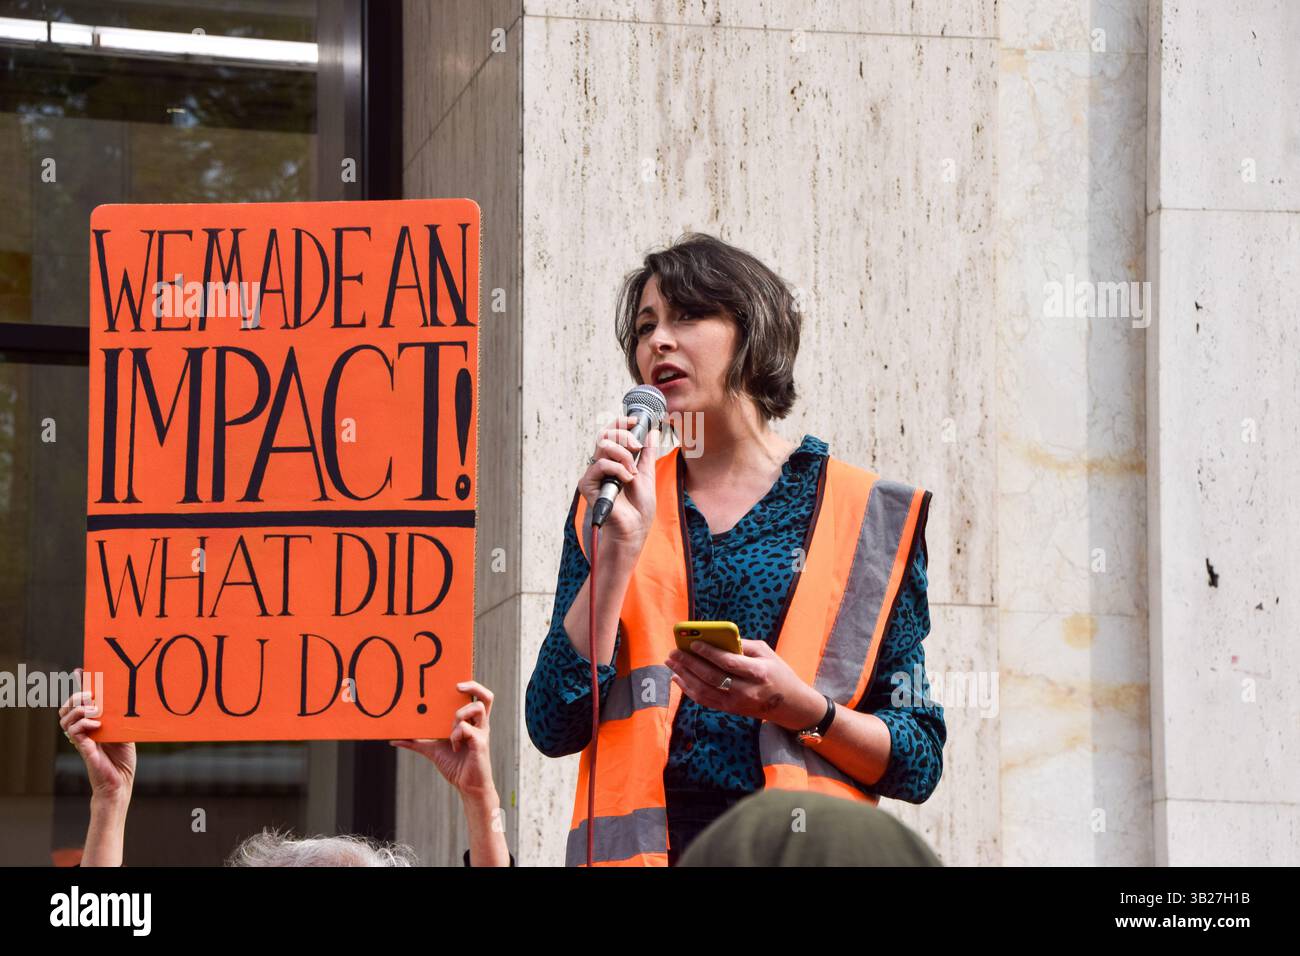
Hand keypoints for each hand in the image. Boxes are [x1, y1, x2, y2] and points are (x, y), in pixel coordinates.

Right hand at [59, 668, 135, 802]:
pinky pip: (75, 732)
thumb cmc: (123, 759)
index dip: (77, 686)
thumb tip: (125, 699)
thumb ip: (120, 718)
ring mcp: (82, 740)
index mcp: (92, 724)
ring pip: (66, 719)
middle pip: (66, 709)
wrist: (121, 782)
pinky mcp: (84, 749)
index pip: (80, 703)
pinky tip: (96, 724)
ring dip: (79, 710)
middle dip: (74, 698)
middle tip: (89, 695)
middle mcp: (83, 730)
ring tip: (96, 710)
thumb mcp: (125, 732)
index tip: (79, 671)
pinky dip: (83, 724)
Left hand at [390, 681, 495, 799]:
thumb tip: (394, 740)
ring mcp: (481, 732)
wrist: (467, 786)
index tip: (454, 681)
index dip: (471, 685)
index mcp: (471, 722)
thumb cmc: (455, 766)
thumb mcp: (431, 750)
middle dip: (473, 686)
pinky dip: (455, 735)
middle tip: (457, 687)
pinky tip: (453, 747)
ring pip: (477, 707)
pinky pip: (466, 728)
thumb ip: (416, 742)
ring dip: (459, 715)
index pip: (477, 696)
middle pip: (487, 696)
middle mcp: (479, 724)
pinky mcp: (480, 742)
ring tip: (451, 731)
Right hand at [579, 415, 661, 550]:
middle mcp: (601, 465)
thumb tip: (652, 433)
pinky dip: (617, 469)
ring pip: (602, 446)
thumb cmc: (639, 507)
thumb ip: (648, 453)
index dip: (620, 423)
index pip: (611, 434)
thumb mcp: (647, 473)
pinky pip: (600, 465)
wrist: (635, 528)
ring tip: (633, 471)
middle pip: (604, 435)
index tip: (636, 420)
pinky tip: (627, 479)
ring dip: (623, 455)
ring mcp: (594, 475)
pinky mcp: (588, 485)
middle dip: (624, 435)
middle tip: (637, 446)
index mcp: (614, 461)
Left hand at [666, 639, 825, 730]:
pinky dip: (688, 689)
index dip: (709, 653)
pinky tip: (678, 678)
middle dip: (690, 664)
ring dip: (685, 676)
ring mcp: (737, 703)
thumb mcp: (766, 652)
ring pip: (704, 691)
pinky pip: (705, 700)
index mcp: (759, 672)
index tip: (693, 643)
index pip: (729, 663)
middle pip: (712, 677)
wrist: (789, 705)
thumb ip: (741, 645)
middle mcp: (747, 691)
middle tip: (674, 652)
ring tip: (671, 662)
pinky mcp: (730, 710)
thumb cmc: (777, 672)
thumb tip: (714, 637)